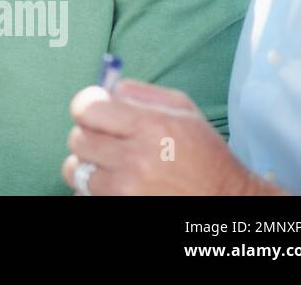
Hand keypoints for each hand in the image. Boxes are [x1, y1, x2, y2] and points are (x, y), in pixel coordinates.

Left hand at [61, 78, 283, 194]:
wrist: (225, 201)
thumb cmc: (204, 153)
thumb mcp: (183, 110)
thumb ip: (139, 93)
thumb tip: (103, 90)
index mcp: (151, 127)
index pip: (86, 109)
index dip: (86, 106)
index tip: (93, 110)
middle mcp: (136, 159)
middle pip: (77, 139)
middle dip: (89, 135)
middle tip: (108, 139)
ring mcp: (127, 190)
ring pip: (75, 169)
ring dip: (89, 164)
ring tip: (110, 163)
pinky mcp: (122, 208)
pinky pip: (84, 193)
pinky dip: (94, 187)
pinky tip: (115, 183)